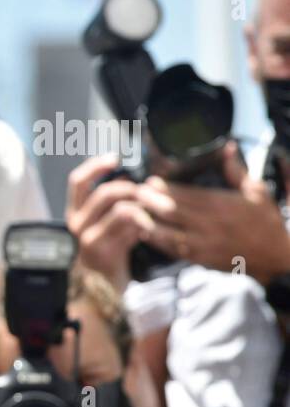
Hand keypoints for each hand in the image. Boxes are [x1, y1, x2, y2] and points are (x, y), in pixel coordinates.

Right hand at [66, 155, 152, 292]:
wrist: (104, 288)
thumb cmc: (110, 252)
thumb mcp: (107, 224)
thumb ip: (113, 205)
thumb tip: (130, 180)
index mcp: (75, 213)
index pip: (78, 181)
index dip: (96, 166)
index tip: (115, 158)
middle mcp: (76, 224)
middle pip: (106, 192)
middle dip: (132, 189)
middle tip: (148, 195)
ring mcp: (87, 238)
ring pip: (121, 208)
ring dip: (142, 207)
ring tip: (152, 213)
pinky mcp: (103, 251)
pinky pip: (130, 227)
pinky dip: (144, 223)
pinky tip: (148, 230)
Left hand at [135, 142, 289, 283]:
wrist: (276, 257)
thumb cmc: (266, 223)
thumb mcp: (257, 192)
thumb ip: (237, 171)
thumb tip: (228, 147)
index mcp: (223, 205)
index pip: (187, 194)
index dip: (165, 188)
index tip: (150, 181)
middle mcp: (211, 224)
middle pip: (172, 211)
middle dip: (150, 201)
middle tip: (136, 193)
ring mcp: (204, 243)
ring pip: (168, 233)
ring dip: (147, 222)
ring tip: (132, 213)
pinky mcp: (201, 259)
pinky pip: (173, 250)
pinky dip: (158, 242)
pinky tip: (145, 233)